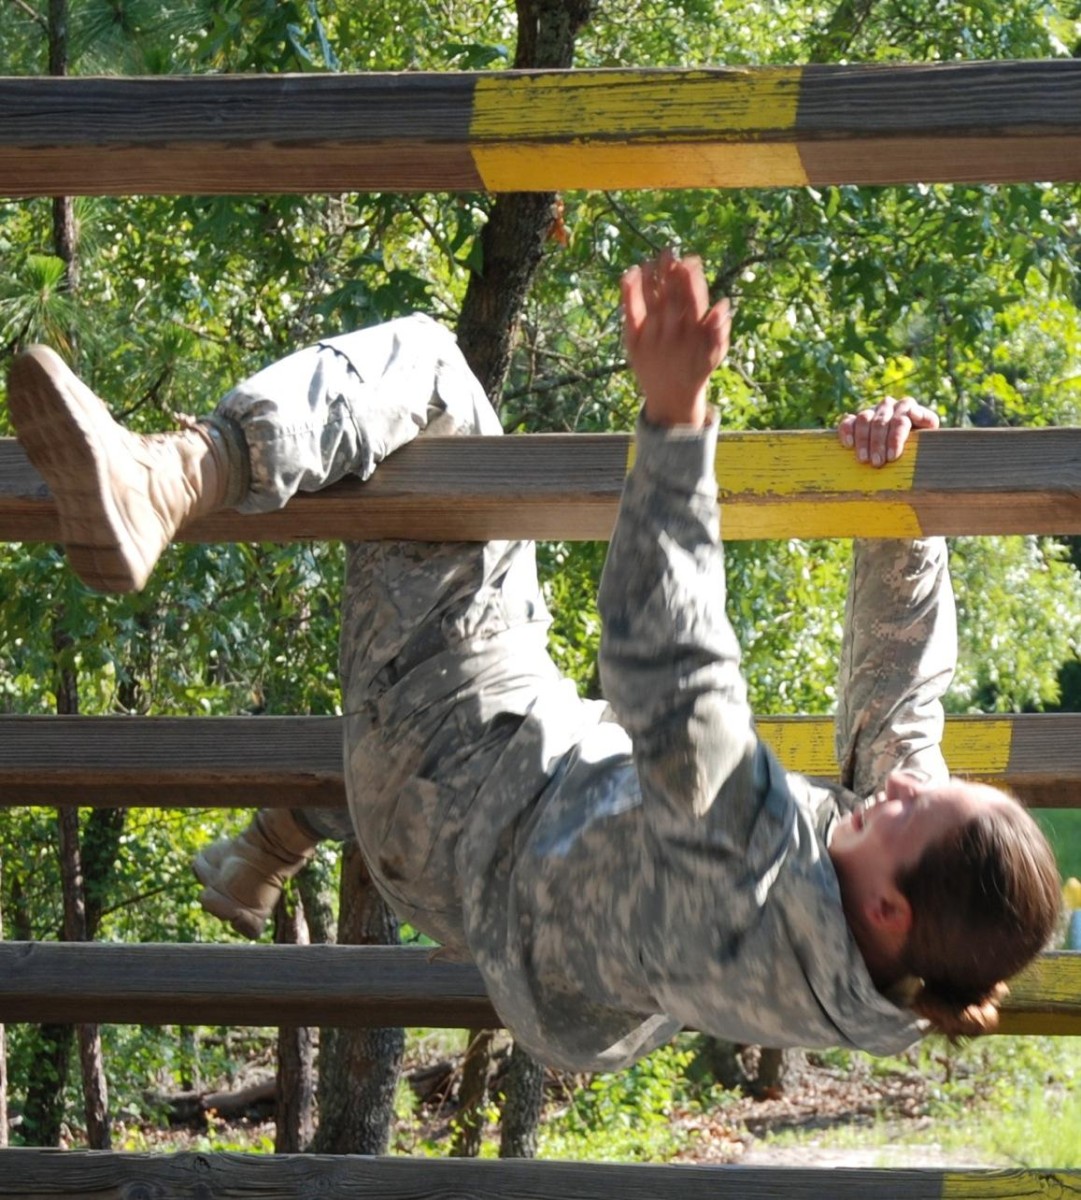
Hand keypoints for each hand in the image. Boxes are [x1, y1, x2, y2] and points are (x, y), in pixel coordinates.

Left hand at [621, 249, 730, 428]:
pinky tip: (629, 273)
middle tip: (668, 250)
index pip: (694, 302)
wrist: (671, 399)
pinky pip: (630, 315)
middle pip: (671, 299)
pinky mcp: (634, 344)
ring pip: (651, 304)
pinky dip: (629, 294)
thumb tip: (724, 305)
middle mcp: (673, 336)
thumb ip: (719, 331)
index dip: (691, 280)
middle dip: (670, 274)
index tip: (690, 260)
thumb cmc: (696, 370)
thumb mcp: (713, 354)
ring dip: (650, 279)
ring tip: (651, 260)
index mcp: (695, 335)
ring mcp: (653, 340)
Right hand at [837, 396, 939, 466]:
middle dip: (878, 444)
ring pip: (864, 419)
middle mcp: (890, 405)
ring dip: (863, 441)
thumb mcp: (927, 438)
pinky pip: (848, 420)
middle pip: (881, 422)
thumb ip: (926, 432)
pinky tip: (848, 444)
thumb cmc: (918, 443)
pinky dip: (847, 431)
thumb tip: (921, 428)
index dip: (895, 439)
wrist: (903, 441)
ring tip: (863, 460)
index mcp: (908, 408)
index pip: (900, 420)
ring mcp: (872, 410)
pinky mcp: (855, 417)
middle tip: (877, 463)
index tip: (893, 457)